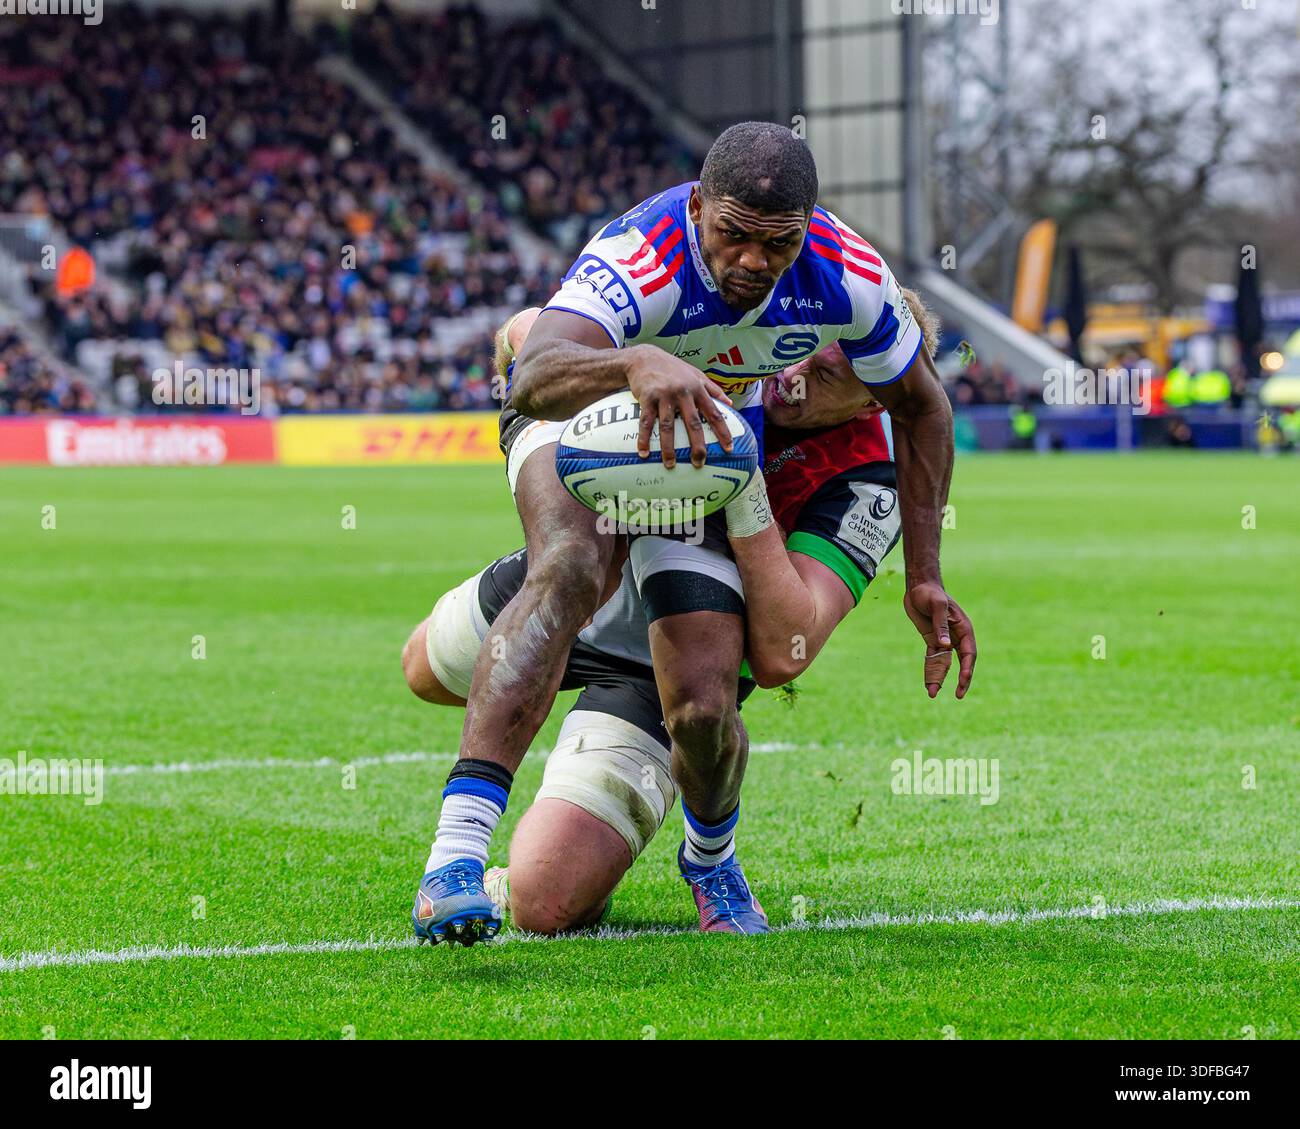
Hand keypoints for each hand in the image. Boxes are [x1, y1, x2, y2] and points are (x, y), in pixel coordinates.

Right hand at [626, 347, 732, 468]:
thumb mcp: (696, 374)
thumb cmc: (672, 368)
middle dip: (697, 445)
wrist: (644, 358)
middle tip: (699, 462)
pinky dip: (644, 439)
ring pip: (668, 426)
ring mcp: (664, 396)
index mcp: (697, 389)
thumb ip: (713, 389)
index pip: (714, 413)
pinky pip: (646, 422)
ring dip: (669, 448)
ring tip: (670, 464)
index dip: (722, 432)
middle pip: (693, 423)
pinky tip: (644, 452)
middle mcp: (683, 392)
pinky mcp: (647, 398)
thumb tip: (730, 403)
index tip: (729, 448)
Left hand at [903, 582, 976, 698]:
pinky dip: (931, 671)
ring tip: (932, 694)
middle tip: (959, 695)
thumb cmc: (930, 593)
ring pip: (946, 664)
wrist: (918, 587)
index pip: (969, 652)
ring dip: (941, 678)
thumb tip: (946, 646)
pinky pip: (933, 659)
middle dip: (962, 679)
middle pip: (963, 662)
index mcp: (964, 628)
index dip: (967, 668)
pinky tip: (928, 684)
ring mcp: (945, 640)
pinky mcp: (932, 641)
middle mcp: (957, 637)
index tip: (963, 680)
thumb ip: (941, 625)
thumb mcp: (937, 606)